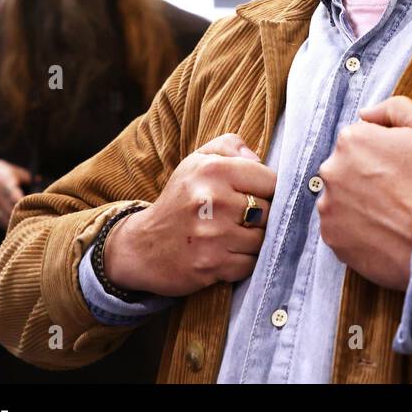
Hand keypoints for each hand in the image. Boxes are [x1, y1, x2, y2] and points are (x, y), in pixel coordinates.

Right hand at [103, 134, 274, 296]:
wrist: (141, 247)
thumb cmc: (179, 199)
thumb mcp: (196, 161)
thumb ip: (229, 145)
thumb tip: (259, 159)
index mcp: (212, 170)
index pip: (271, 180)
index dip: (268, 190)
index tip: (256, 195)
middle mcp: (212, 200)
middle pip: (269, 211)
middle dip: (260, 216)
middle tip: (240, 218)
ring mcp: (213, 235)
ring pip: (263, 239)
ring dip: (253, 241)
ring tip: (233, 235)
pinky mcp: (212, 265)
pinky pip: (251, 263)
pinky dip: (244, 261)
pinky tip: (227, 253)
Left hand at [317, 96, 411, 291]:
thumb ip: (394, 108)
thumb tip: (366, 114)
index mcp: (352, 140)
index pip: (362, 140)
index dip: (386, 154)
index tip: (403, 169)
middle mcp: (332, 171)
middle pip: (348, 169)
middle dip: (368, 178)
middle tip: (399, 192)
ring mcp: (329, 207)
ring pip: (343, 199)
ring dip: (361, 204)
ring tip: (393, 215)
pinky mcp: (332, 238)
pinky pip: (342, 229)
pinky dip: (359, 231)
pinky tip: (384, 232)